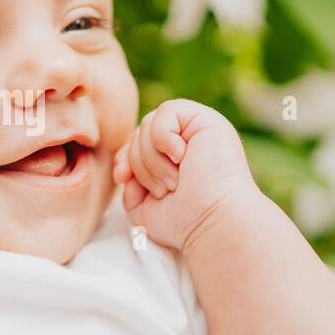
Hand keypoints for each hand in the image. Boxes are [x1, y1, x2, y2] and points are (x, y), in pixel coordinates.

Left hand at [113, 99, 258, 251]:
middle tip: (164, 189)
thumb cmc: (183, 220)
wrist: (212, 223)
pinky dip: (164, 137)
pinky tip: (181, 157)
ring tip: (174, 182)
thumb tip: (122, 165)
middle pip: (140, 132)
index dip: (124, 157)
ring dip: (153, 159)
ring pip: (149, 123)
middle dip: (140, 163)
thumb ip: (130, 182)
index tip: (122, 177)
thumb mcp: (143, 205)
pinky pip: (167, 112)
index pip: (136, 141)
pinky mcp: (206, 119)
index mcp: (172, 155)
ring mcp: (196, 128)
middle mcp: (185, 138)